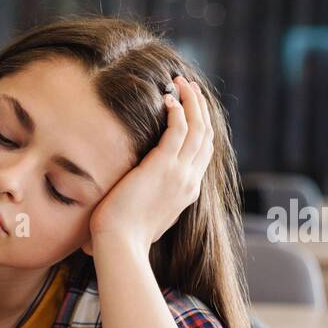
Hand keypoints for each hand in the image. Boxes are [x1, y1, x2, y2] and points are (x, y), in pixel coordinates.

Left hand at [85, 74, 214, 256]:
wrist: (121, 245)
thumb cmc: (124, 237)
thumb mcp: (146, 217)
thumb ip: (149, 201)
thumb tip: (135, 197)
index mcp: (187, 192)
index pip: (203, 153)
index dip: (201, 127)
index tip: (191, 110)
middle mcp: (189, 181)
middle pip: (206, 135)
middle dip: (200, 107)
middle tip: (190, 87)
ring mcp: (179, 173)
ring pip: (198, 127)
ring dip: (191, 101)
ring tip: (181, 82)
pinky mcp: (162, 166)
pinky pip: (178, 130)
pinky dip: (177, 111)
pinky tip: (168, 98)